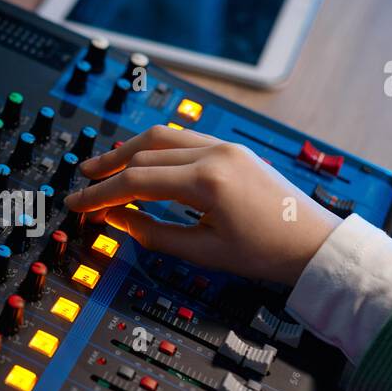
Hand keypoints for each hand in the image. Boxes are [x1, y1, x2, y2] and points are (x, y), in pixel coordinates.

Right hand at [63, 126, 341, 285]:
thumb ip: (153, 234)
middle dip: (108, 170)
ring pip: (162, 137)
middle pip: (144, 152)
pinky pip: (183, 139)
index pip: (136, 180)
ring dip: (128, 151)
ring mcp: (225, 146)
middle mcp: (215, 154)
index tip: (76, 204)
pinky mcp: (232, 149)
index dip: (100, 194)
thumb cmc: (267, 253)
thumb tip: (118, 219)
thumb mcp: (204, 253)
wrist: (314, 243)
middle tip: (83, 186)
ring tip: (104, 167)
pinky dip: (155, 148)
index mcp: (208, 181)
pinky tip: (141, 160)